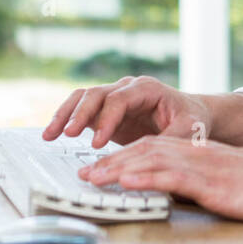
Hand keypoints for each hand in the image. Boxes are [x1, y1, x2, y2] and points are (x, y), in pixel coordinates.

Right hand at [42, 76, 212, 148]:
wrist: (191, 114)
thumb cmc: (192, 119)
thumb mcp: (191, 129)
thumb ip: (172, 139)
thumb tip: (154, 155)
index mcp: (147, 88)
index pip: (120, 100)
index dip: (107, 120)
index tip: (97, 143)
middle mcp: (127, 88)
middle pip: (96, 94)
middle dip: (80, 114)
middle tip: (68, 135)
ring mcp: (114, 97)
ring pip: (83, 98)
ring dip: (65, 114)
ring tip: (50, 134)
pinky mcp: (106, 111)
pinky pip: (81, 110)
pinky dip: (67, 120)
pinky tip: (53, 133)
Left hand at [78, 135, 242, 223]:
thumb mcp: (231, 180)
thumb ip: (205, 180)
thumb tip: (182, 190)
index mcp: (201, 152)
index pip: (154, 148)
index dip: (124, 156)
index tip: (101, 167)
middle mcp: (198, 153)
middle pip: (145, 150)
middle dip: (111, 161)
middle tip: (85, 173)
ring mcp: (204, 165)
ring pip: (152, 160)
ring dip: (118, 168)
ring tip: (92, 178)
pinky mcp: (213, 182)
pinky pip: (174, 176)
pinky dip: (147, 177)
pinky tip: (128, 181)